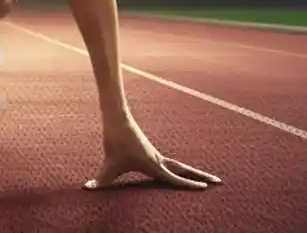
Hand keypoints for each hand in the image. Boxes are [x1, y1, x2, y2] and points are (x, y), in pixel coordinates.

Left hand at [86, 116, 221, 190]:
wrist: (117, 118)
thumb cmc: (114, 141)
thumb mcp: (107, 165)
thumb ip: (100, 180)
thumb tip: (86, 189)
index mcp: (153, 165)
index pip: (174, 178)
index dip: (189, 185)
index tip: (205, 189)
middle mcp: (158, 160)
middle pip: (185, 170)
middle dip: (201, 176)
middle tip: (219, 182)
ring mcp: (156, 155)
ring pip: (180, 165)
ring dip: (194, 172)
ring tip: (207, 179)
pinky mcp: (151, 152)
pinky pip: (171, 163)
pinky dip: (181, 169)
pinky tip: (182, 172)